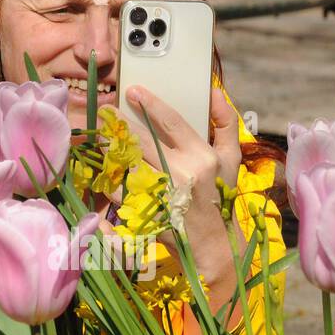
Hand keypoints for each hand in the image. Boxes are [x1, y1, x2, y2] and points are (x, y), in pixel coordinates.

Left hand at [105, 84, 243, 280]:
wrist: (212, 244)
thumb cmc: (220, 195)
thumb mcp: (232, 158)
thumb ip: (226, 122)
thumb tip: (215, 90)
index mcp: (201, 157)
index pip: (171, 122)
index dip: (150, 104)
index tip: (133, 90)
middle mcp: (181, 174)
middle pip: (142, 140)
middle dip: (121, 123)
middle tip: (106, 110)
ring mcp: (161, 195)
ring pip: (126, 163)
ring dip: (112, 148)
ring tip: (103, 136)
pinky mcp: (145, 213)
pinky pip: (119, 190)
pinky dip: (110, 178)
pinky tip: (106, 167)